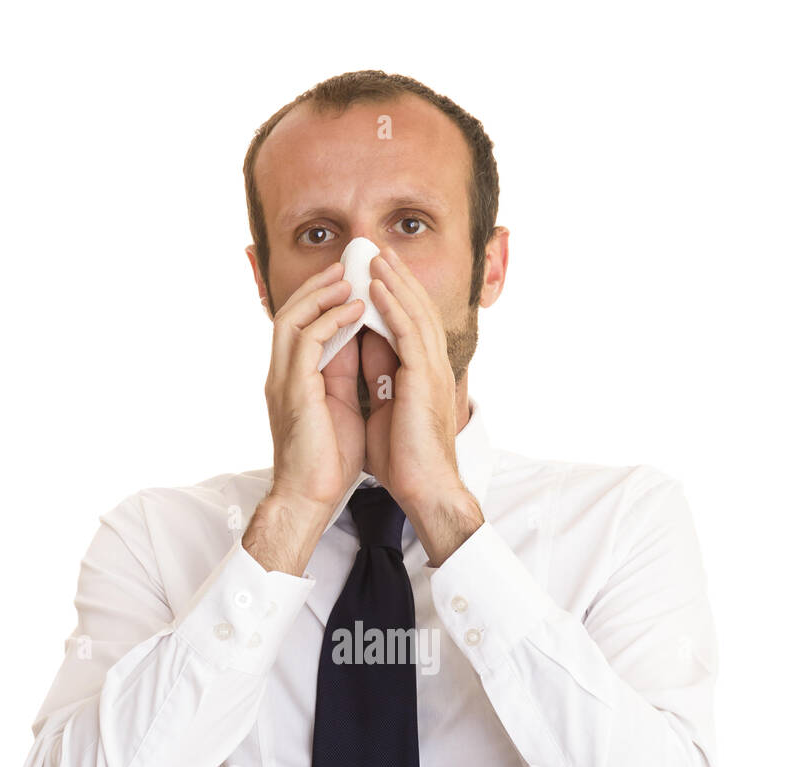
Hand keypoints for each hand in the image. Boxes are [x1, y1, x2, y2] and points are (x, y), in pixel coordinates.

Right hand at [263, 260, 365, 515]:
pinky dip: (331, 319)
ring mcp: (283, 381)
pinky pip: (307, 340)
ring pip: (293, 317)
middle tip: (349, 266)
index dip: (322, 299)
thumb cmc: (328, 462)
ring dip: (322, 294)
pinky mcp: (293, 390)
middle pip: (290, 312)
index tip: (350, 281)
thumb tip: (360, 341)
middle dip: (318, 285)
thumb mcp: (343, 406)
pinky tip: (355, 309)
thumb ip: (345, 373)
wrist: (311, 498)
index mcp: (293, 379)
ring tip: (351, 277)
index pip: (301, 325)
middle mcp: (282, 375)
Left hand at [360, 245, 463, 508]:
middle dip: (397, 277)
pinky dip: (393, 306)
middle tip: (375, 248)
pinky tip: (378, 286)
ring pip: (415, 312)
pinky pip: (408, 332)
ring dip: (394, 281)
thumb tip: (364, 349)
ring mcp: (431, 370)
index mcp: (423, 374)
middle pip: (417, 308)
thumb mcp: (383, 409)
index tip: (375, 272)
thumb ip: (377, 377)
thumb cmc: (404, 460)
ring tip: (375, 254)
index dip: (395, 295)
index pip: (410, 323)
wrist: (423, 489)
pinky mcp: (424, 379)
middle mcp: (432, 366)